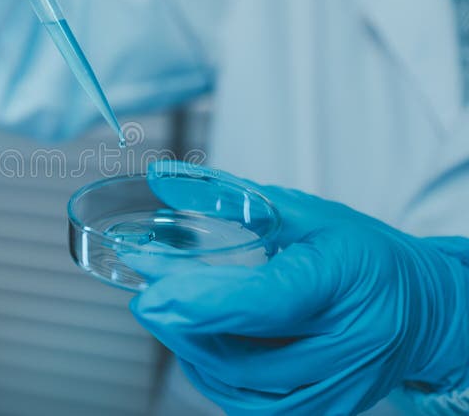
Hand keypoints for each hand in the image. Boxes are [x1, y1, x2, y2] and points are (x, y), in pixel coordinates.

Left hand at [130, 162, 468, 414]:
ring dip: (194, 354)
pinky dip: (218, 377)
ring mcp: (340, 389)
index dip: (202, 302)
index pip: (267, 302)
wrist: (423, 308)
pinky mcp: (328, 411)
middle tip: (147, 300)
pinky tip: (202, 348)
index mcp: (344, 283)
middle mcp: (349, 347)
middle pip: (244, 356)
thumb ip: (231, 196)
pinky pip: (255, 407)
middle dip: (182, 329)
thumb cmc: (363, 254)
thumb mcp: (307, 212)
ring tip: (171, 318)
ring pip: (243, 390)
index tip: (151, 293)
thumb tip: (163, 177)